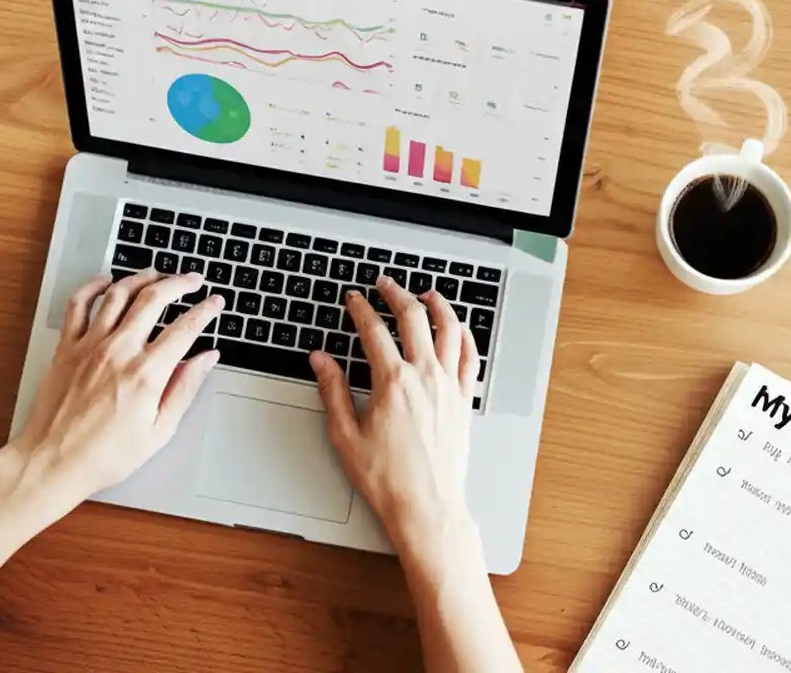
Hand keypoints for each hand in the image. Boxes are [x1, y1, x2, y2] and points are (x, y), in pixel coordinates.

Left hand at [8, 270, 223, 507]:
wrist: (53, 462)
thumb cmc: (104, 455)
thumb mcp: (159, 430)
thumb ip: (185, 388)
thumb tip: (205, 360)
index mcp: (145, 375)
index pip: (185, 328)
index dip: (205, 310)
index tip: (215, 303)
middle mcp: (117, 352)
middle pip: (153, 299)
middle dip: (179, 283)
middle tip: (192, 280)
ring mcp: (89, 346)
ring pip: (118, 294)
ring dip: (141, 278)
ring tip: (156, 274)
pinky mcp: (66, 348)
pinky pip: (78, 305)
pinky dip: (94, 287)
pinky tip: (106, 282)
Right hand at [309, 276, 479, 552]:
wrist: (427, 506)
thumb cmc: (387, 479)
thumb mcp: (346, 435)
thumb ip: (333, 391)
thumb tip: (321, 360)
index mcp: (393, 383)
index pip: (373, 331)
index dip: (359, 309)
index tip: (352, 300)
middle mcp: (425, 377)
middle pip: (413, 318)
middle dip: (395, 294)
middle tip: (384, 284)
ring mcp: (449, 386)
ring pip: (448, 329)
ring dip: (436, 305)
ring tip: (425, 294)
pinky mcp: (463, 400)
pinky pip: (470, 356)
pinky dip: (464, 335)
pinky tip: (457, 328)